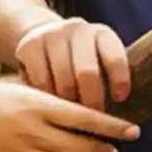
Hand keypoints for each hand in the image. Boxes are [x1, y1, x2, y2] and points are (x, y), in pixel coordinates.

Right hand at [0, 79, 140, 151]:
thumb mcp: (14, 86)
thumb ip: (46, 93)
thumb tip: (80, 99)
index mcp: (36, 105)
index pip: (86, 117)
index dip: (114, 127)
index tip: (133, 131)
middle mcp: (34, 132)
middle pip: (84, 148)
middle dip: (107, 151)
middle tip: (115, 150)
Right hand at [15, 17, 129, 111]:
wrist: (43, 33)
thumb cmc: (81, 57)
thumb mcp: (99, 57)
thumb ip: (109, 77)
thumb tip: (121, 118)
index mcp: (102, 34)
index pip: (115, 58)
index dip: (119, 81)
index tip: (119, 99)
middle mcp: (78, 29)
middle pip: (87, 72)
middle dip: (92, 101)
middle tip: (92, 121)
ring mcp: (52, 35)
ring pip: (63, 80)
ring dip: (69, 105)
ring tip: (73, 119)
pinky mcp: (29, 45)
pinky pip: (41, 81)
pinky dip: (46, 99)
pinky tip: (51, 106)